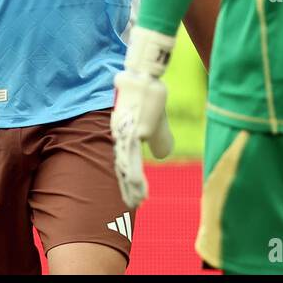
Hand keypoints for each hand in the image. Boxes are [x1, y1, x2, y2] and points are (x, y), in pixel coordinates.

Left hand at [111, 28, 174, 207]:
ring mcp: (126, 134)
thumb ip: (159, 138)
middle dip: (128, 186)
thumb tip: (160, 155)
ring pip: (127, 164)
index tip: (134, 197)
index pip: (126, 163)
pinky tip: (136, 184)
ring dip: (132, 184)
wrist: (146, 78)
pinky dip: (134, 173)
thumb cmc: (150, 97)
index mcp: (126, 137)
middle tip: (132, 205)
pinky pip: (131, 155)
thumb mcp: (157, 122)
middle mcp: (122, 137)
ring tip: (136, 200)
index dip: (129, 180)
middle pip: (124, 166)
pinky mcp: (133, 131)